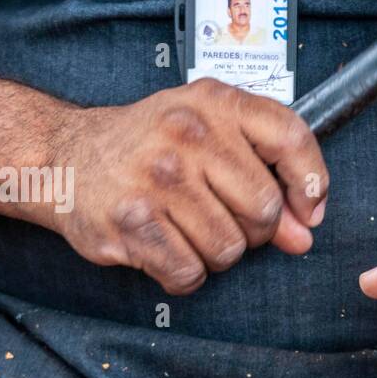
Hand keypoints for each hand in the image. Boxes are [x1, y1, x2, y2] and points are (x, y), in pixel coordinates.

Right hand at [49, 78, 327, 293]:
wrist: (64, 156)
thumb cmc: (149, 145)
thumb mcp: (211, 136)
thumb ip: (266, 177)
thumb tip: (302, 235)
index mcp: (215, 103)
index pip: (291, 139)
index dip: (311, 184)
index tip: (306, 210)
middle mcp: (187, 133)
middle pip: (264, 210)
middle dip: (255, 230)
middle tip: (225, 218)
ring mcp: (156, 177)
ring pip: (229, 249)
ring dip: (217, 254)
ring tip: (189, 229)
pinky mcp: (130, 221)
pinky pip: (189, 273)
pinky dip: (184, 275)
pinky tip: (166, 249)